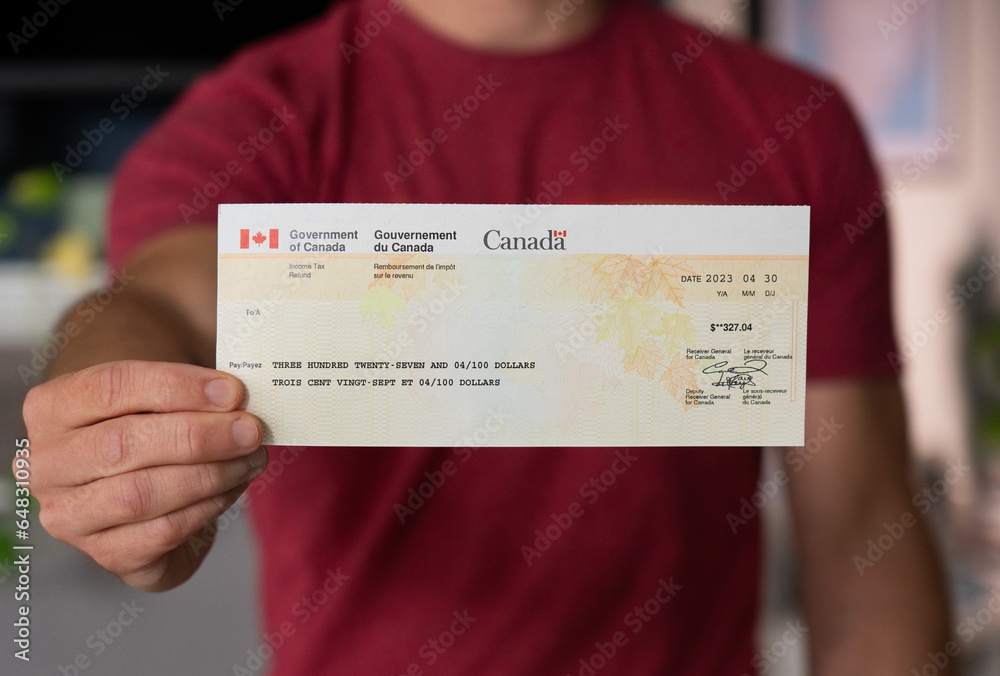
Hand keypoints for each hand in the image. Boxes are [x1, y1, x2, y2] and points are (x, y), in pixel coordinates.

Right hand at [21, 360, 267, 590]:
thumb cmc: (153, 416)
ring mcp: (69, 516)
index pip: (110, 387)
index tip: (231, 391)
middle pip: (121, 445)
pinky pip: (162, 532)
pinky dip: (208, 506)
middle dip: (198, 436)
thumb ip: (191, 386)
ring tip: (250, 457)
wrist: (145, 467)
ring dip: (209, 474)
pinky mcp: (107, 554)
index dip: (177, 387)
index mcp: (50, 407)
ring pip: (140, 495)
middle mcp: (47, 465)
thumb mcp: (161, 387)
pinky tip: (233, 486)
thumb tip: (238, 394)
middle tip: (249, 429)